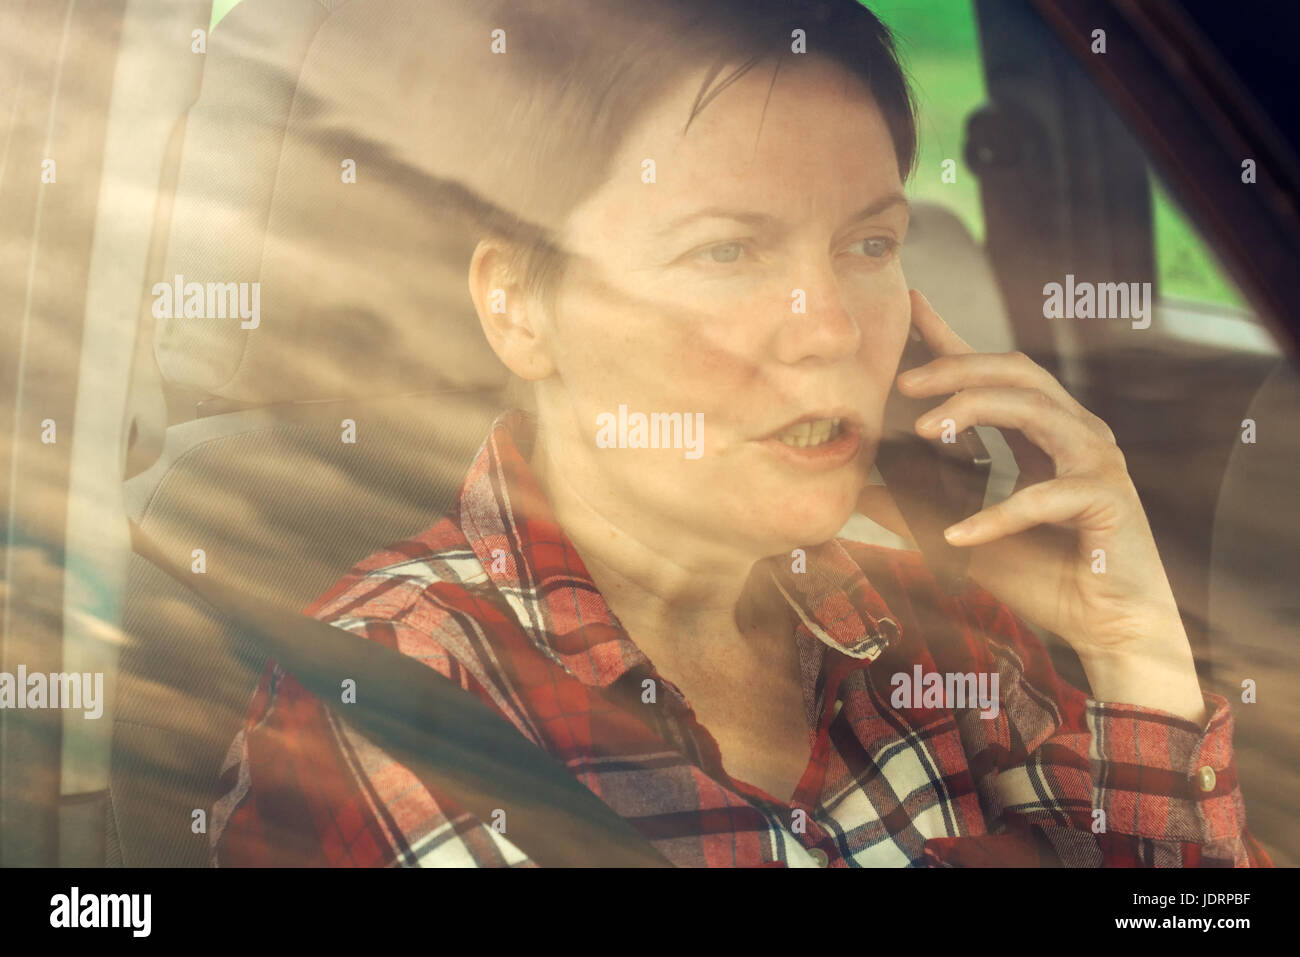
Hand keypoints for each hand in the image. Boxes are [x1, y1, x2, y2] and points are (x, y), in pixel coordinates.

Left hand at [886, 290, 1205, 722]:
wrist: (1110, 629)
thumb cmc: (1046, 579)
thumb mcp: (964, 537)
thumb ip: (918, 509)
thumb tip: (857, 492)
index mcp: (1046, 432)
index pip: (994, 372)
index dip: (952, 338)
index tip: (910, 307)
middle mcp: (1076, 433)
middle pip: (1016, 371)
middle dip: (957, 367)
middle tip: (901, 382)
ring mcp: (1097, 462)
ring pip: (1035, 408)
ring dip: (975, 410)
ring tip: (923, 431)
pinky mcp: (1108, 501)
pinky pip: (1045, 496)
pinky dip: (997, 515)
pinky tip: (957, 534)